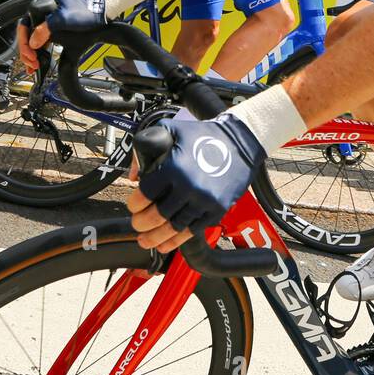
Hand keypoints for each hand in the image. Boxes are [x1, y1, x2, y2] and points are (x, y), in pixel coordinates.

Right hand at [17, 0, 107, 72]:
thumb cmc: (86, 11)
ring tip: (34, 66)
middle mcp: (42, 12)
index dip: (24, 43)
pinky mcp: (56, 27)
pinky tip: (39, 61)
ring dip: (32, 53)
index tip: (31, 55)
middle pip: (27, 34)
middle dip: (27, 51)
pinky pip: (42, 40)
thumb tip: (33, 42)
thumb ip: (47, 29)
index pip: (24, 26)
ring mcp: (49, 20)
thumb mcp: (65, 19)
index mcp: (41, 5)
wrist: (103, 11)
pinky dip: (39, 51)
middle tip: (32, 64)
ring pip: (34, 38)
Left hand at [127, 115, 263, 251]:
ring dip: (155, 238)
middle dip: (141, 224)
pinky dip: (176, 241)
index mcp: (173, 168)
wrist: (240, 142)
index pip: (145, 195)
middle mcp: (188, 188)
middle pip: (156, 216)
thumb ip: (146, 146)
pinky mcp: (217, 209)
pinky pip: (192, 230)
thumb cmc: (203, 134)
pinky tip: (165, 245)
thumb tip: (134, 175)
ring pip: (173, 228)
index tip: (133, 206)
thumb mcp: (171, 129)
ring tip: (145, 241)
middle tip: (137, 225)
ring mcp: (203, 201)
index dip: (134, 204)